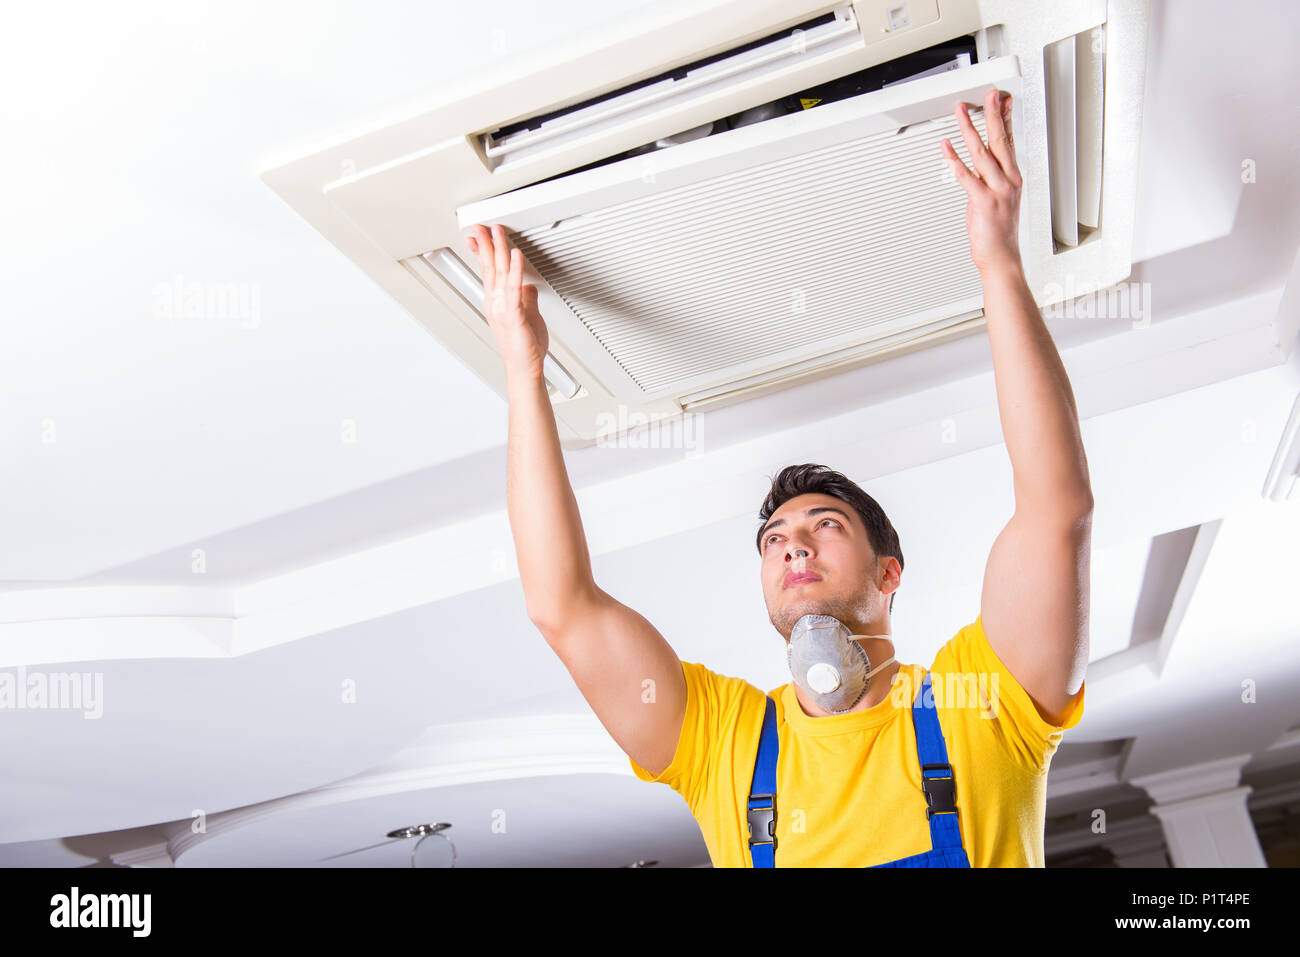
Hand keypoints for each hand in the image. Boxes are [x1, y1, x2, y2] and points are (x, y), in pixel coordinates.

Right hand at [465, 223, 549, 377]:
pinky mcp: (513, 314)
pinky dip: (515, 269)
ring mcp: (502, 308)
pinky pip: (514, 287)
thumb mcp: (528, 316)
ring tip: (497, 232)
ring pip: (499, 272)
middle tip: (480, 226)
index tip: (477, 237)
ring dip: (498, 249)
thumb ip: (527, 299)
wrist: (525, 368)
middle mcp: (495, 303)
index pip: (487, 271)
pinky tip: (515, 255)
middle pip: (489, 267)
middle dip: (485, 244)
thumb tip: (529, 286)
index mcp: (496, 302)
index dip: (482, 252)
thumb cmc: (525, 347)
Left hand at [941, 88, 1022, 274]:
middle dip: (993, 114)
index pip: (1011, 141)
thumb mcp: (1001, 199)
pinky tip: (946, 147)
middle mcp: (1008, 181)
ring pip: (982, 153)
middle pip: (1000, 140)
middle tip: (988, 94)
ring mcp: (997, 191)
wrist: (1002, 257)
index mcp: (1013, 178)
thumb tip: (985, 166)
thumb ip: (993, 179)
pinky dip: (954, 160)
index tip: (1003, 99)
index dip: (1006, 118)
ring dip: (970, 129)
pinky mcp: (983, 203)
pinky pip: (967, 177)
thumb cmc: (999, 231)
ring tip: (961, 112)